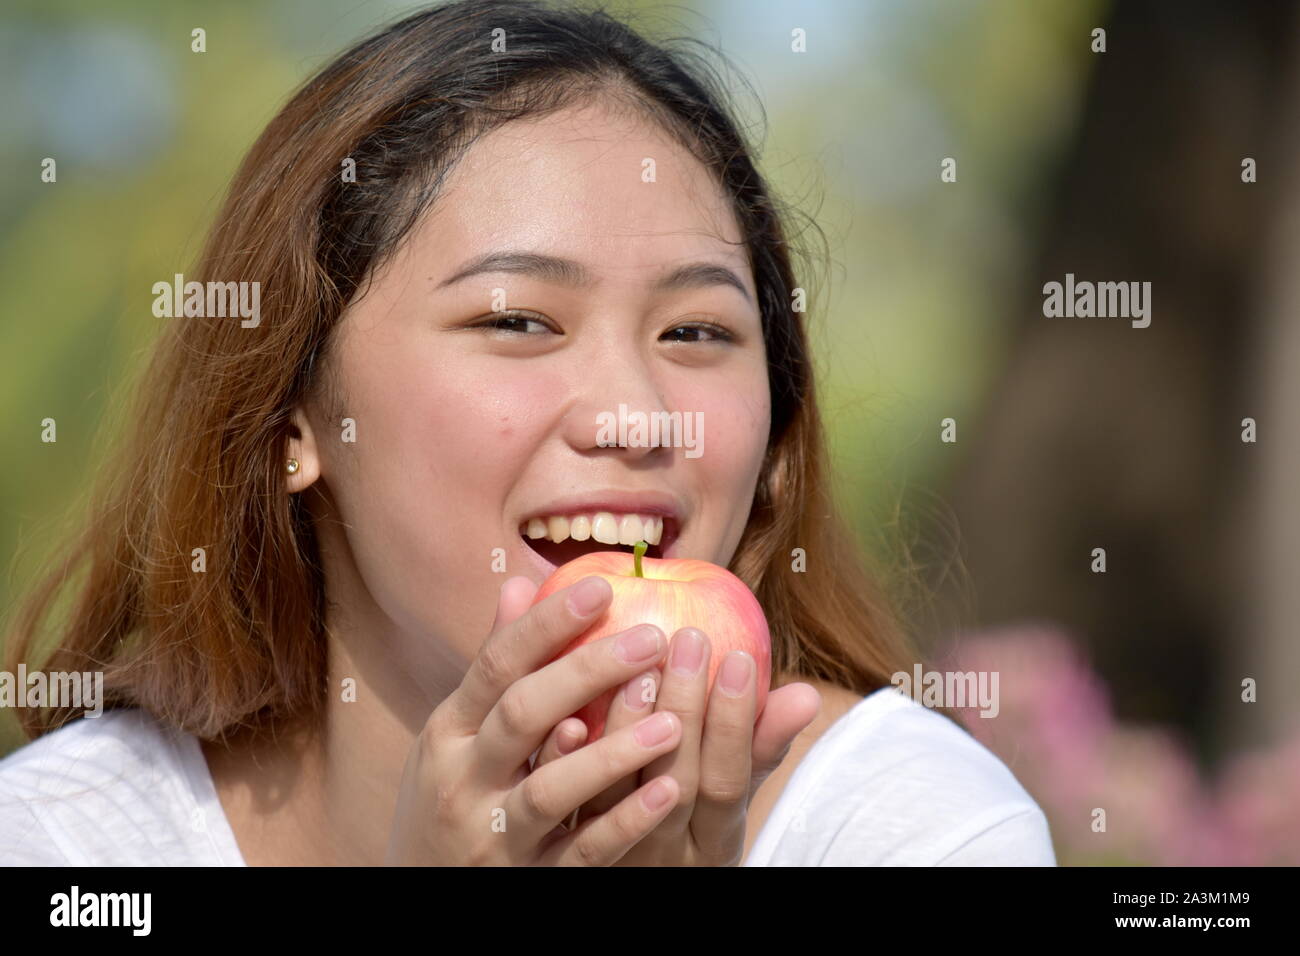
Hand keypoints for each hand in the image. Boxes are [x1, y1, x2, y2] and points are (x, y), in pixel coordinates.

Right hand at [384, 575, 687, 864]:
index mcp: (450, 730)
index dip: (547, 624)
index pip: (496, 664)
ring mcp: (493, 835)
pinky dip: (624, 823)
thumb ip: (495, 666)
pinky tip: (666, 791)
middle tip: (653, 638)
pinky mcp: (527, 882)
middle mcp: (463, 779)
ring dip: (612, 753)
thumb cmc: (455, 798)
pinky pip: (580, 852)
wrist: (423, 898)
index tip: (603, 586)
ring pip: (550, 789)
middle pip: (522, 714)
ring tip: (672, 721)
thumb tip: (519, 584)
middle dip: (587, 672)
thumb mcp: (457, 733)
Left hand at [534, 626, 821, 865]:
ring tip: (638, 667)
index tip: (737, 655)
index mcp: (713, 839)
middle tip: (689, 637)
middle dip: (686, 708)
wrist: (618, 876)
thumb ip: (757, 747)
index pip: (728, 781)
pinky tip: (570, 717)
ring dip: (627, 729)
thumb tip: (807, 694)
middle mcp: (666, 854)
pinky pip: (563, 808)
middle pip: (676, 783)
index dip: (733, 722)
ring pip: (618, 797)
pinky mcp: (561, 853)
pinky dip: (564, 761)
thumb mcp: (724, 799)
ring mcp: (613, 857)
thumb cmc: (681, 824)